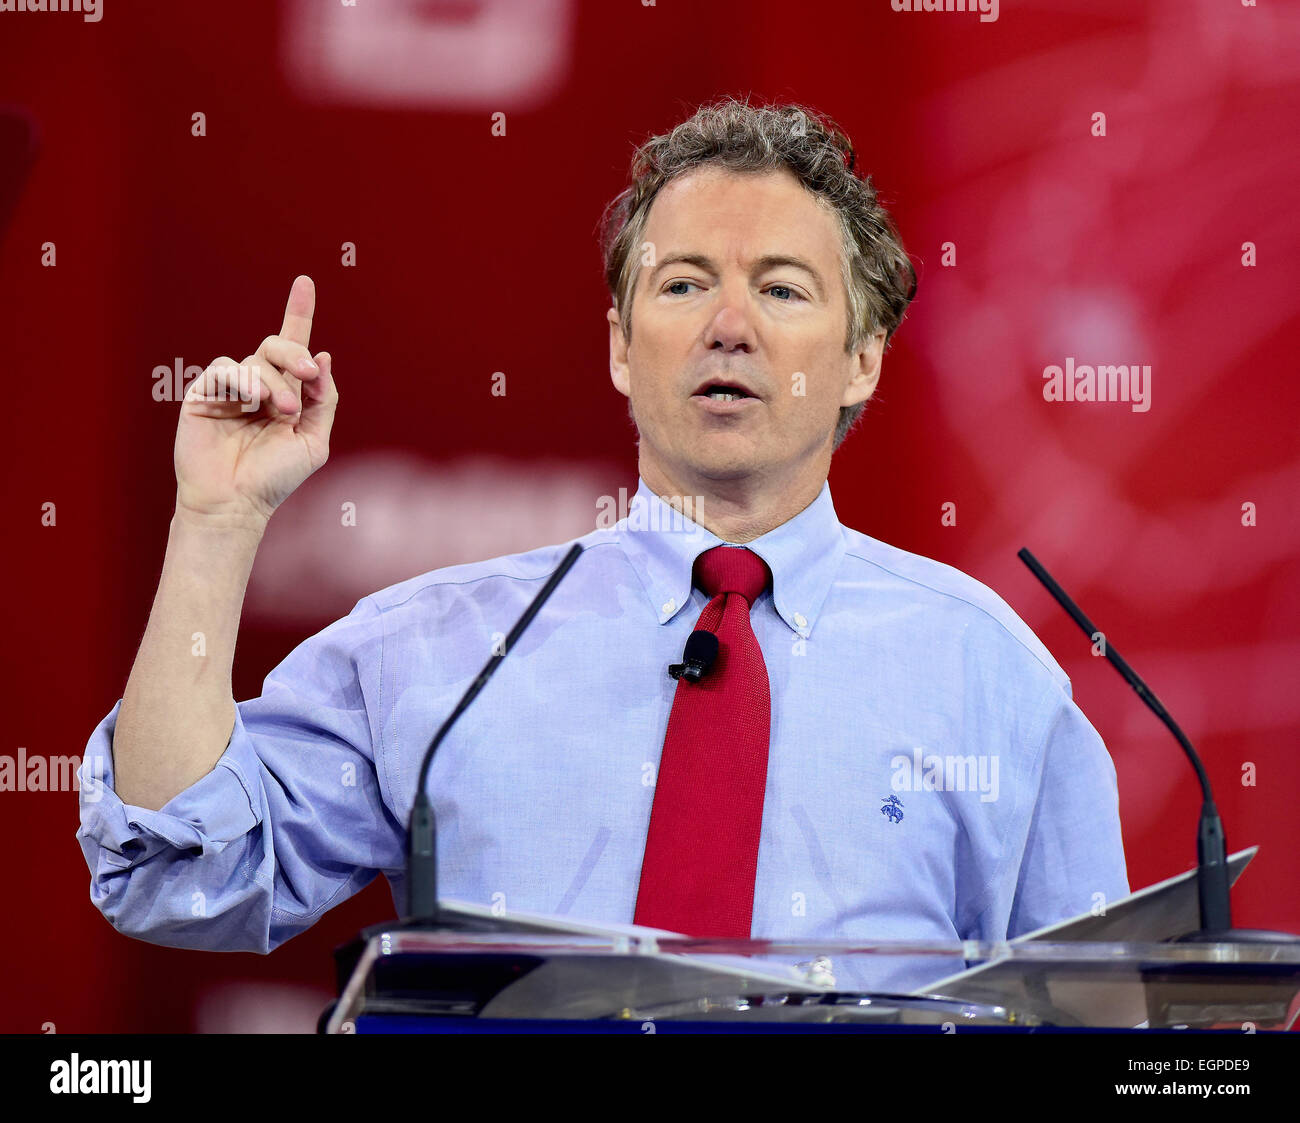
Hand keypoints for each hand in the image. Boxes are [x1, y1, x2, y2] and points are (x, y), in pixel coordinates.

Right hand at [174, 276, 337, 527]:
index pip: (293, 347)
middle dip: (294, 354)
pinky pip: (225, 369)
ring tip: (281, 411)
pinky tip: (251, 402)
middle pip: (277, 347)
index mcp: (286, 394)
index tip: (305, 282)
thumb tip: (322, 357)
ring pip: (255, 362)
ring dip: (274, 383)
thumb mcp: (313, 440)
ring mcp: (230, 390)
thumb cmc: (274, 478)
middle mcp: (258, 387)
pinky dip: (244, 381)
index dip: (299, 313)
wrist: (235, 502)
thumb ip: (323, 399)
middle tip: (306, 375)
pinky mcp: (204, 394)